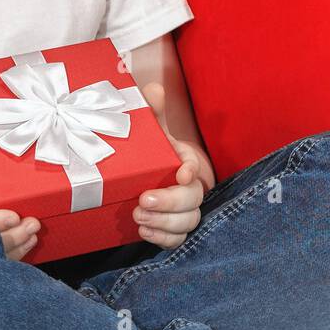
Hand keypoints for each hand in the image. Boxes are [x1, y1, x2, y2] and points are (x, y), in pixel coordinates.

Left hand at [134, 83, 215, 249]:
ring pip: (190, 221)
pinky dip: (163, 238)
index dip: (192, 169)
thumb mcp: (145, 131)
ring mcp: (183, 209)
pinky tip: (143, 230)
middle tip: (144, 199)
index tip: (180, 173)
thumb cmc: (144, 152)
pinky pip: (179, 240)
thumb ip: (149, 111)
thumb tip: (153, 89)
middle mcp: (188, 186)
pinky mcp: (173, 228)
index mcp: (182, 160)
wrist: (133, 180)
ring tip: (138, 215)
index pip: (195, 165)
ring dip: (165, 221)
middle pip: (194, 198)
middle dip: (171, 201)